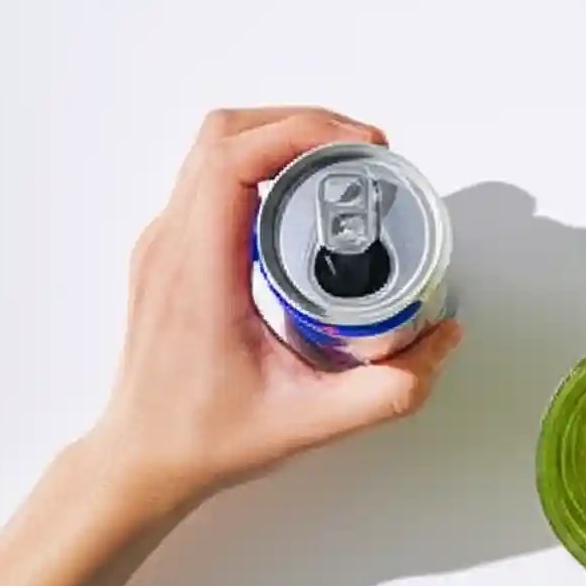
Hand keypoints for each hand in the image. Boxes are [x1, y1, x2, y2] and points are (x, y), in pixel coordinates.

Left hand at [86, 107, 461, 507]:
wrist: (142, 462)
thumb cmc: (206, 440)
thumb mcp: (312, 422)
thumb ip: (390, 389)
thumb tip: (443, 340)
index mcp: (199, 271)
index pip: (235, 160)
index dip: (304, 131)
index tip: (362, 147)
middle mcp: (172, 245)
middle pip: (224, 134)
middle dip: (301, 124)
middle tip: (362, 152)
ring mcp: (163, 245)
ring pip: (212, 149)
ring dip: (278, 139)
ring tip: (340, 166)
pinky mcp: (169, 254)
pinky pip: (208, 180)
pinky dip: (260, 168)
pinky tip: (302, 202)